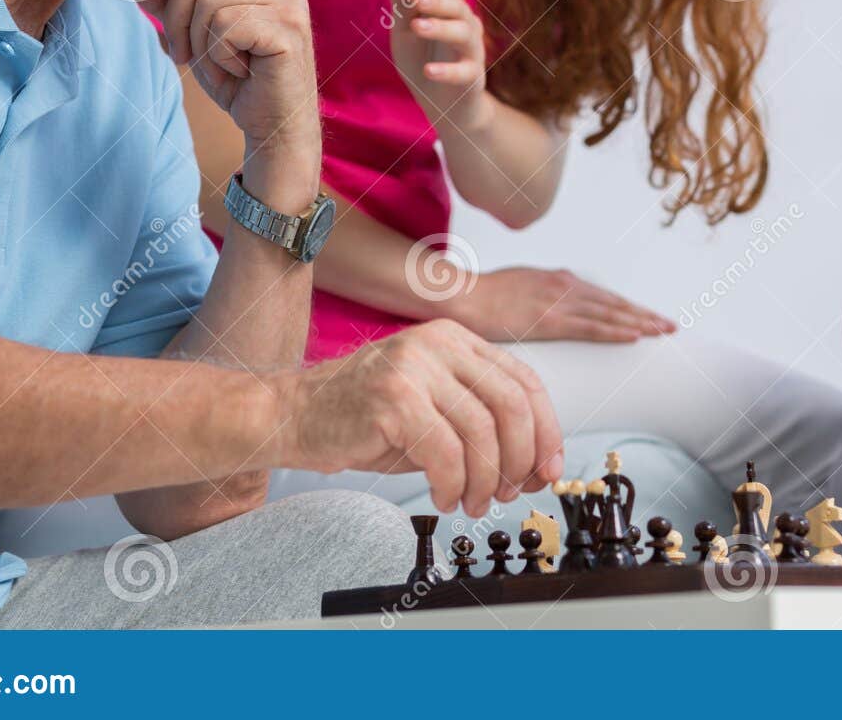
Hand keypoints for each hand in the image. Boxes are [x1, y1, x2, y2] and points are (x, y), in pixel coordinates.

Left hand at [138, 0, 318, 163]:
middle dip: (175, 15)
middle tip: (183, 52)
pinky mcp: (287, 28)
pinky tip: (238, 71)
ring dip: (198, 41)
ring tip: (217, 63)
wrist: (273, 123)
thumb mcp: (194, 28)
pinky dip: (218, 56)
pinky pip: (224, 26)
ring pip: (208, 0)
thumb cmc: (236, 74)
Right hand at [285, 320, 563, 515]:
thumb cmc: (365, 418)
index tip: (548, 468)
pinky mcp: (392, 399)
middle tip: (510, 491)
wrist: (294, 415)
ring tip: (472, 502)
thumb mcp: (434, 406)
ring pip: (481, 433)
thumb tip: (533, 464)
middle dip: (521, 459)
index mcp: (456, 340)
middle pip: (511, 405)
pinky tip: (443, 496)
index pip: (524, 382)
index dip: (546, 430)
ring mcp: (414, 368)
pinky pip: (446, 453)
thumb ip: (482, 422)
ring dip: (485, 481)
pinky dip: (453, 484)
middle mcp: (439, 344)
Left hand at [388, 0, 489, 131]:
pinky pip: (464, 72)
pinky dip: (447, 70)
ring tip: (417, 27)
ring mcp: (471, 52)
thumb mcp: (406, 31)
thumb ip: (404, 3)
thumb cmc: (423, 59)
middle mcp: (465, 26)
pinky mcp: (472, 79)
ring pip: (464, 34)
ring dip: (441, 28)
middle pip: (458, 7)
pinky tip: (430, 70)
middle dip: (440, 1)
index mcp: (448, 11)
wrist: (440, 106)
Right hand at [447, 267, 676, 342]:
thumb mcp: (522, 286)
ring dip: (639, 323)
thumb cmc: (485, 295)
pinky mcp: (549, 319)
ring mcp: (558, 302)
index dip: (630, 308)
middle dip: (644, 315)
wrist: (462, 296)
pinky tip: (634, 336)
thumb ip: (544, 293)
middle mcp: (565, 287)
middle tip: (671, 325)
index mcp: (559, 280)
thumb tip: (557, 303)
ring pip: (609, 315)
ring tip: (662, 331)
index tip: (651, 317)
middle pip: (614, 304)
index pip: (604, 297)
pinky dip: (615, 331)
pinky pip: (590, 328)